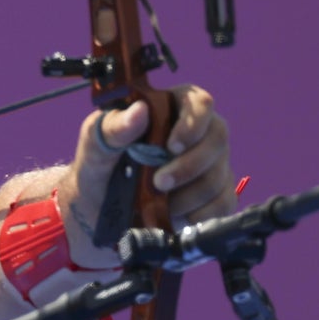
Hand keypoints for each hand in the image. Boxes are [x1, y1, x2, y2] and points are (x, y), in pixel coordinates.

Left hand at [59, 85, 234, 266]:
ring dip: (187, 196)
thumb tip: (139, 111)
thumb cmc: (99, 169)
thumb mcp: (95, 146)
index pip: (199, 102)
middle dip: (189, 166)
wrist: (98, 213)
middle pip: (218, 138)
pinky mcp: (216, 196)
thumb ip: (114, 128)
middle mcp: (199, 133)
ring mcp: (212, 165)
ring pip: (218, 176)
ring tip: (158, 204)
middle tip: (158, 183)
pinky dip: (198, 216)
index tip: (171, 146)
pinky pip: (223, 204)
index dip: (193, 123)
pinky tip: (175, 217)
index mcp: (172, 108)